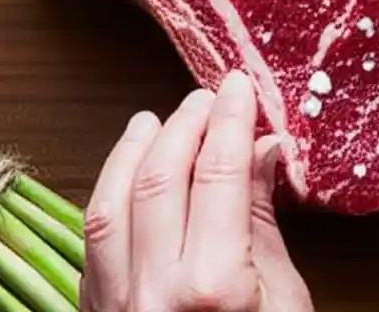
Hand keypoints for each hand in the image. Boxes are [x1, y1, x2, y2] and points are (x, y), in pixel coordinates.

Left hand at [81, 73, 312, 311]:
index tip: (238, 88)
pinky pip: (92, 246)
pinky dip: (109, 201)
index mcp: (212, 287)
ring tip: (150, 122)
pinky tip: (125, 181)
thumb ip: (262, 222)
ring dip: (129, 155)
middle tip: (203, 100)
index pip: (218, 175)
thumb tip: (260, 150)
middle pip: (158, 181)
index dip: (230, 121)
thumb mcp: (286, 301)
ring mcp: (115, 305)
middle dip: (182, 127)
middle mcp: (154, 292)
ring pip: (108, 208)